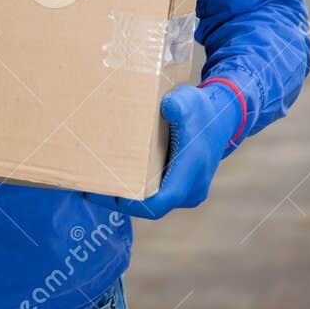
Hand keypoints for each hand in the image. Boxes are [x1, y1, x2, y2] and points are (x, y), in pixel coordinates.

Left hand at [86, 81, 244, 218]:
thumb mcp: (190, 101)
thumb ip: (180, 105)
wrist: (222, 119)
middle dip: (117, 200)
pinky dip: (134, 189)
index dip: (128, 205)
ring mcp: (186, 191)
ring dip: (125, 196)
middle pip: (149, 207)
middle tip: (87, 186)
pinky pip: (155, 195)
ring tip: (94, 182)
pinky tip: (112, 176)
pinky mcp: (180, 186)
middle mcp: (189, 189)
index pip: (157, 204)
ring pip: (151, 202)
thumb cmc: (202, 111)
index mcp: (189, 174)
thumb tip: (168, 107)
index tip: (101, 194)